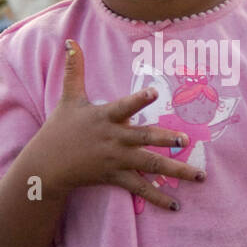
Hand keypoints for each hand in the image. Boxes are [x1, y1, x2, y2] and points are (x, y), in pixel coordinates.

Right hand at [33, 39, 203, 210]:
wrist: (47, 165)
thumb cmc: (60, 128)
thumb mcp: (68, 97)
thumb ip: (75, 69)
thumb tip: (70, 41)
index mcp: (105, 117)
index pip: (124, 106)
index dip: (138, 99)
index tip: (153, 92)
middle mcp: (114, 139)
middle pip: (144, 139)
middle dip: (165, 139)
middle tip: (186, 140)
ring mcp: (116, 160)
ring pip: (150, 165)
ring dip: (176, 171)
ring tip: (199, 175)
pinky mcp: (115, 178)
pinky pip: (140, 189)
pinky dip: (158, 198)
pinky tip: (177, 205)